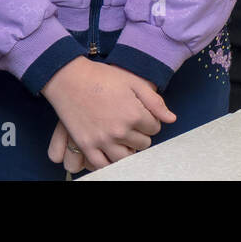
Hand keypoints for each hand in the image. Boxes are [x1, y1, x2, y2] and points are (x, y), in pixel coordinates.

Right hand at [42, 58, 175, 170]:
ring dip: (128, 148)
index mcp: (134, 114)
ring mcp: (102, 140)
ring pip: (126, 157)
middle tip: (131, 123)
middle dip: (140, 134)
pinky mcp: (87, 145)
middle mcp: (120, 131)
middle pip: (143, 144)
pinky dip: (110, 161)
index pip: (155, 128)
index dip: (150, 120)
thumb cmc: (102, 76)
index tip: (141, 113)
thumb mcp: (133, 82)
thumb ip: (155, 101)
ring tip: (122, 137)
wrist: (69, 78)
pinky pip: (104, 165)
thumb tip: (171, 119)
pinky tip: (111, 151)